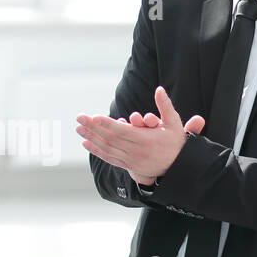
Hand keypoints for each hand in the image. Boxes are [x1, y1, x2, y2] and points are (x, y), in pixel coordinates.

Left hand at [76, 86, 204, 184]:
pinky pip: (109, 158)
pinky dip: (96, 151)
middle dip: (93, 128)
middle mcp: (136, 151)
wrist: (178, 167)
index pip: (122, 131)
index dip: (107, 124)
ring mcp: (131, 159)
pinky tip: (86, 143)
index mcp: (146, 140)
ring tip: (78, 128)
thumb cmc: (175, 142)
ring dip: (91, 138)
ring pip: (107, 149)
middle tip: (79, 118)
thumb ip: (165, 106)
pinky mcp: (128, 165)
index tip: (94, 117)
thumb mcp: (174, 123)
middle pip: (110, 139)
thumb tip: (160, 89)